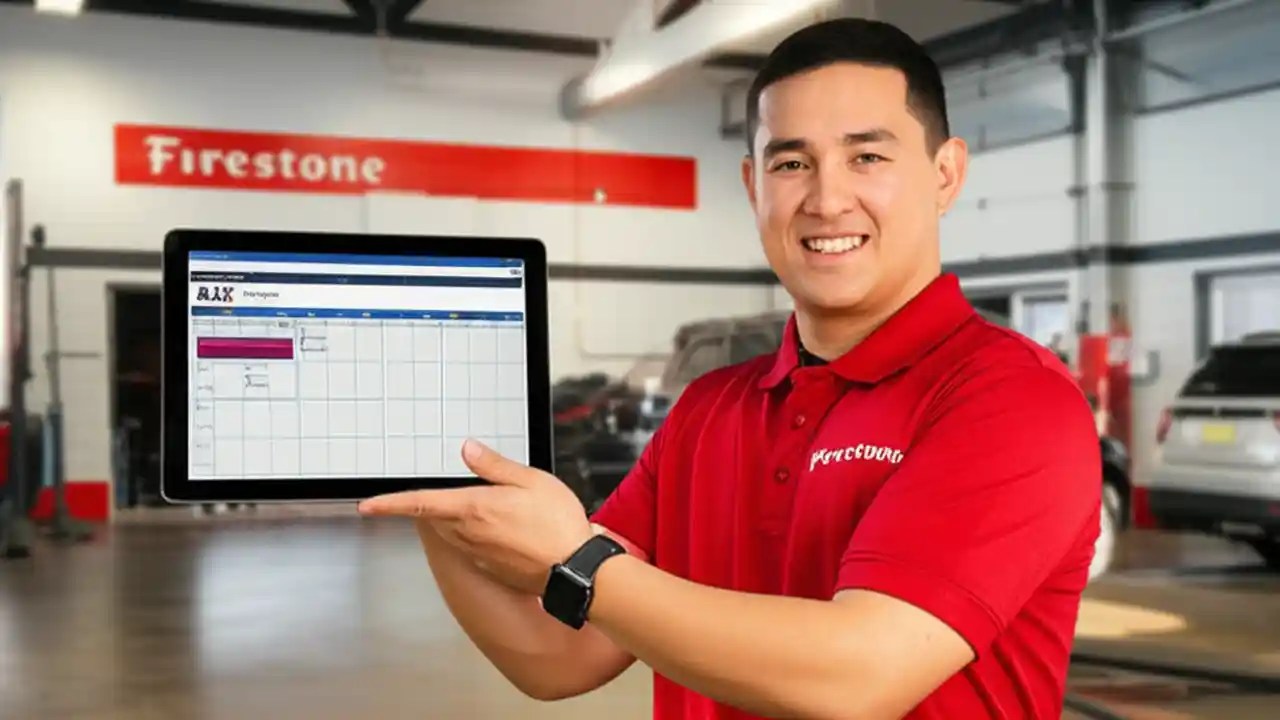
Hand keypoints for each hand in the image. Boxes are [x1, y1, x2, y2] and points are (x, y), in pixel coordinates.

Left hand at [357, 439, 594, 595]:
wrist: (575, 569)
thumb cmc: (558, 525)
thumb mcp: (531, 480)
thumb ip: (494, 466)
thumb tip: (469, 450)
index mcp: (474, 508)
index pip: (420, 503)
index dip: (390, 504)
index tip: (368, 505)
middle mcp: (469, 534)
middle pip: (437, 517)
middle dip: (438, 505)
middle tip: (458, 491)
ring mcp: (479, 554)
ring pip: (454, 533)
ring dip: (460, 520)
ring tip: (492, 509)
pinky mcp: (491, 569)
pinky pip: (473, 548)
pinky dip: (481, 536)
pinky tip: (508, 531)